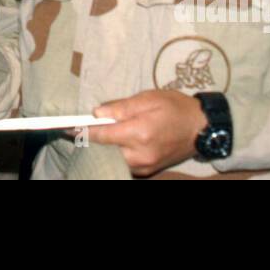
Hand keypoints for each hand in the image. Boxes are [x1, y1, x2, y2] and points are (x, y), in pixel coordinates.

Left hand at [89, 90, 207, 176]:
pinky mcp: (148, 170)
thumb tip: (97, 113)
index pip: (102, 135)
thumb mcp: (149, 98)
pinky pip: (124, 164)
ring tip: (98, 133)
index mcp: (139, 133)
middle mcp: (140, 154)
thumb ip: (121, 107)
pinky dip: (115, 154)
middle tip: (79, 129)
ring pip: (113, 159)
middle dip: (91, 140)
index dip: (82, 131)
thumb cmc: (175, 107)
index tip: (67, 127)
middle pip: (105, 150)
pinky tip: (114, 142)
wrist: (202, 128)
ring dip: (103, 148)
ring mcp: (145, 166)